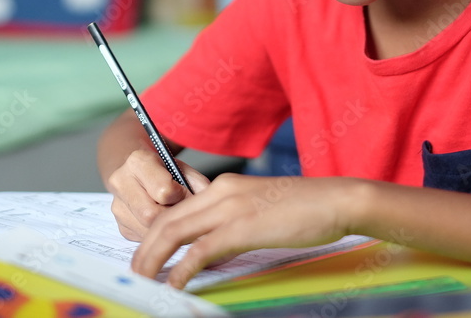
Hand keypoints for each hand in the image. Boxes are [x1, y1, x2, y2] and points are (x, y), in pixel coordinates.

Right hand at [105, 149, 209, 240]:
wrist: (138, 172)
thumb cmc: (165, 170)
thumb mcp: (183, 169)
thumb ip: (197, 184)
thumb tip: (209, 207)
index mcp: (138, 161)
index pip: (163, 190)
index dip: (181, 196)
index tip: (187, 193)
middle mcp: (121, 182)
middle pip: (151, 215)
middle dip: (173, 217)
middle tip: (186, 213)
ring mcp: (117, 206)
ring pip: (147, 231)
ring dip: (167, 230)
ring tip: (178, 219)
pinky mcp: (121, 225)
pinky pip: (143, 239)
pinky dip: (159, 235)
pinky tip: (165, 224)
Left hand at [130, 173, 357, 288]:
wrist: (336, 200)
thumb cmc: (305, 208)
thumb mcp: (260, 210)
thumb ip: (235, 222)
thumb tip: (215, 248)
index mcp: (224, 186)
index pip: (177, 209)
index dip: (154, 234)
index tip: (145, 255)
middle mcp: (220, 191)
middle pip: (167, 220)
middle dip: (144, 248)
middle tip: (134, 272)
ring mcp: (230, 207)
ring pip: (175, 232)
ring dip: (153, 259)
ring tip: (142, 279)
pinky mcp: (242, 227)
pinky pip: (201, 250)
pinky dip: (182, 269)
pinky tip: (174, 284)